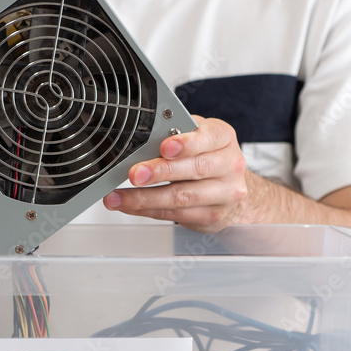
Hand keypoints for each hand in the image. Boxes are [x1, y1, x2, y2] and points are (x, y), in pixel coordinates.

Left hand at [103, 116, 249, 231]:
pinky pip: (175, 214)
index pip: (208, 138)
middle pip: (195, 169)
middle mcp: (230, 165)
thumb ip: (175, 134)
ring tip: (118, 197)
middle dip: (160, 172)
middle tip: (134, 174)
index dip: (186, 143)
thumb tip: (139, 140)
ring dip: (145, 198)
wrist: (231, 188)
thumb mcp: (197, 136)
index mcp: (223, 138)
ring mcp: (224, 194)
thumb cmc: (208, 156)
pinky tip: (130, 206)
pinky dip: (147, 210)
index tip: (164, 147)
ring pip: (182, 197)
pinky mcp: (212, 216)